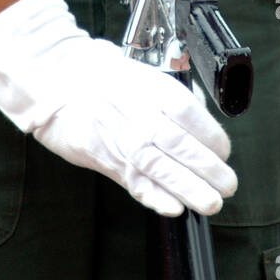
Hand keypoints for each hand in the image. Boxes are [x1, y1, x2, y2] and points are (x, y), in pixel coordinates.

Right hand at [0, 0, 237, 216]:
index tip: (223, 152)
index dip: (214, 140)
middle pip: (183, 147)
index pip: (194, 118)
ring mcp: (122, 138)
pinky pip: (134, 182)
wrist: (53, 76)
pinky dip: (155, 197)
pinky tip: (172, 207)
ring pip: (162, 169)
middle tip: (226, 184)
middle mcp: (141, 115)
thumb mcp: (140, 73)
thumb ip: (167, 100)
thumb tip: (196, 125)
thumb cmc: (96, 72)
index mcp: (154, 90)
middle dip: (210, 170)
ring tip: (210, 202)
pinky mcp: (104, 157)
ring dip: (189, 189)